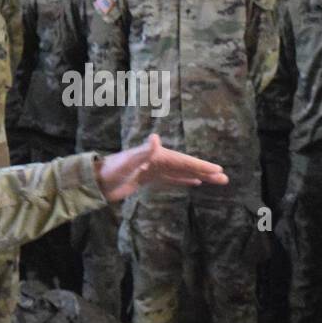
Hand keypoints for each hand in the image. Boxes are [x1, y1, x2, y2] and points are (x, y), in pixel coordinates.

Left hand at [95, 134, 227, 201]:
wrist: (96, 181)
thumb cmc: (111, 170)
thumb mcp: (127, 161)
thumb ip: (143, 151)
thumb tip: (156, 138)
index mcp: (156, 155)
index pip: (183, 161)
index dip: (200, 165)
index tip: (217, 169)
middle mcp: (158, 160)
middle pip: (186, 167)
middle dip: (205, 172)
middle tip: (224, 178)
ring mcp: (154, 170)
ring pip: (181, 174)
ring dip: (198, 177)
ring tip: (216, 181)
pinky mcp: (148, 180)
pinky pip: (171, 180)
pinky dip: (183, 181)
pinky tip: (195, 183)